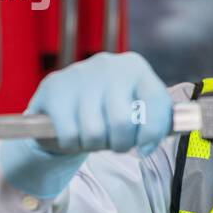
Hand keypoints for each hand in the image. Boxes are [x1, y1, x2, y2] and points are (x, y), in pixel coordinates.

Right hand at [0, 52, 172, 197]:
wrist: (62, 105)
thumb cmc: (108, 110)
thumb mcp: (136, 109)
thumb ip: (157, 121)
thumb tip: (158, 140)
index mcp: (135, 67)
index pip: (156, 104)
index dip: (152, 134)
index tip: (144, 147)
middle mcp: (108, 65)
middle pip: (122, 123)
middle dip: (120, 144)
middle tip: (115, 143)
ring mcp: (78, 74)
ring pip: (94, 132)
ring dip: (95, 145)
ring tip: (93, 137)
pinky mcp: (53, 88)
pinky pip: (69, 134)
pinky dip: (72, 144)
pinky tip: (73, 134)